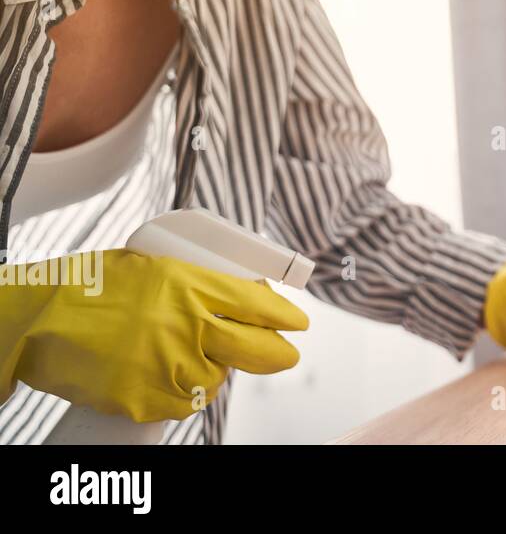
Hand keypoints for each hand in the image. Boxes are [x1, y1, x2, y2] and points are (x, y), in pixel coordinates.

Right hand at [1, 250, 308, 421]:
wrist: (41, 321)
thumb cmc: (96, 288)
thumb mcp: (158, 268)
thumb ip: (200, 284)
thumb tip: (245, 295)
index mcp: (191, 286)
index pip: (258, 305)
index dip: (284, 318)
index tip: (298, 324)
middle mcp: (186, 326)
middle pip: (257, 349)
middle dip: (277, 353)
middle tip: (284, 353)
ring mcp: (168, 365)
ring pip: (218, 379)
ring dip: (213, 370)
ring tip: (185, 354)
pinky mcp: (148, 398)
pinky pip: (182, 403)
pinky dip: (179, 392)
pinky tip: (159, 373)